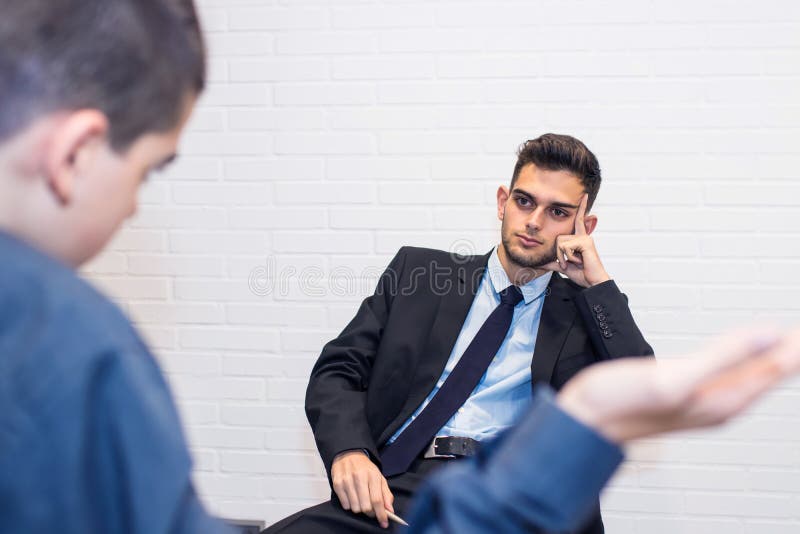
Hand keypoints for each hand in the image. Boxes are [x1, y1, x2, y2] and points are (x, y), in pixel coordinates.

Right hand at [331, 450, 394, 528]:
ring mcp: (347, 481)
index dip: (381, 514)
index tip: (384, 522)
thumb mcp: (379, 477)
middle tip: (371, 510)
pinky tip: (352, 497)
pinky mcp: (337, 484)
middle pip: (365, 506)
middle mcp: (359, 477)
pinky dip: (350, 505)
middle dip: (370, 513)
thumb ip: (386, 494)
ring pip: (355, 508)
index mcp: (372, 475)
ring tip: (361, 501)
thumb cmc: (365, 468)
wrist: (348, 454)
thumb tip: (389, 510)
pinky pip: (345, 505)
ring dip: (360, 509)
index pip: (377, 499)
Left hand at [542, 194, 609, 287]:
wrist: (593, 283)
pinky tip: (578, 261)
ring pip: (560, 243)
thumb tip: (539, 264)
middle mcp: (583, 236)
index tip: (584, 195)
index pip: (579, 220)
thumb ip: (552, 263)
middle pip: (558, 238)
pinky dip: (568, 257)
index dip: (581, 208)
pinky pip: (566, 247)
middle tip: (568, 263)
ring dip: (563, 256)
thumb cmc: (582, 274)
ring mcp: (585, 238)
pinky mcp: (585, 242)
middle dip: (558, 254)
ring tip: (574, 262)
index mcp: (579, 239)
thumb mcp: (563, 266)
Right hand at [557, 327, 799, 443]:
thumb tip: (770, 335)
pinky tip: (753, 351)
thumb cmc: (620, 404)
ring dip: (778, 353)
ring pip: (756, 370)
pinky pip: (734, 370)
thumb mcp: (672, 378)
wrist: (585, 419)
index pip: (778, 365)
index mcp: (724, 398)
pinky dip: (752, 356)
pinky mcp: (690, 390)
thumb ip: (722, 356)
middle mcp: (721, 401)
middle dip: (792, 349)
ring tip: (793, 337)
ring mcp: (706, 397)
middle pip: (773, 369)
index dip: (796, 345)